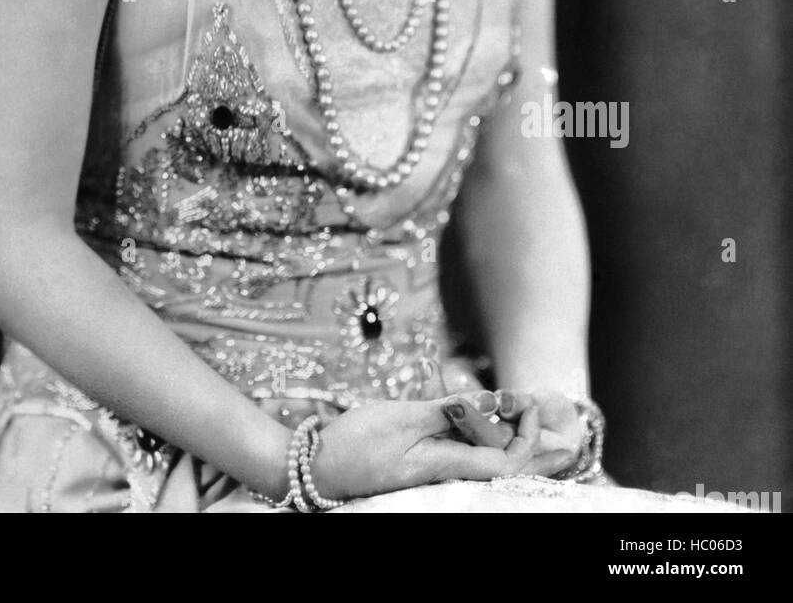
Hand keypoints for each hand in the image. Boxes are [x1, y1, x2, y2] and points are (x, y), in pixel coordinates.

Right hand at [309, 395, 570, 503]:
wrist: (315, 467)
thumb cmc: (356, 443)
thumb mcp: (402, 420)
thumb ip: (448, 414)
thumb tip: (489, 409)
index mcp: (447, 466)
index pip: (506, 458)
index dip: (528, 433)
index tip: (530, 401)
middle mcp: (446, 474)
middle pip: (503, 464)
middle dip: (534, 446)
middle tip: (560, 429)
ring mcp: (434, 471)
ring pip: (486, 458)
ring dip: (511, 440)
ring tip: (534, 423)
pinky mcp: (422, 464)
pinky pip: (465, 453)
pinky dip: (484, 437)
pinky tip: (491, 423)